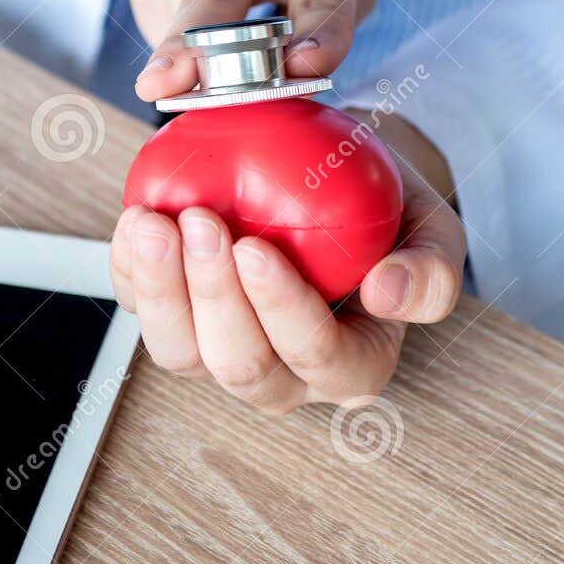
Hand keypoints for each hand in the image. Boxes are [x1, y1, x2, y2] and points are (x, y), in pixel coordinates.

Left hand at [110, 114, 464, 413]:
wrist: (337, 186)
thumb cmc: (386, 215)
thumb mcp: (433, 234)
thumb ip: (430, 270)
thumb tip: (389, 294)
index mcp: (352, 367)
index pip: (318, 356)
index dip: (281, 311)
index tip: (256, 248)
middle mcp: (284, 377)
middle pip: (240, 365)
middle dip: (212, 295)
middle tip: (201, 221)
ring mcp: (223, 355)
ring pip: (180, 353)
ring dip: (158, 289)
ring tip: (153, 222)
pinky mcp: (178, 322)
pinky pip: (142, 312)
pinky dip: (130, 270)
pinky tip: (135, 223)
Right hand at [115, 0, 377, 102]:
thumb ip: (334, 22)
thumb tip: (284, 87)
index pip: (319, 0)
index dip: (316, 39)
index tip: (303, 68)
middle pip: (213, 3)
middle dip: (190, 50)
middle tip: (166, 86)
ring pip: (178, 32)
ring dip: (194, 65)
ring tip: (215, 45)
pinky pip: (165, 35)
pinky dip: (187, 46)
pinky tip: (203, 10)